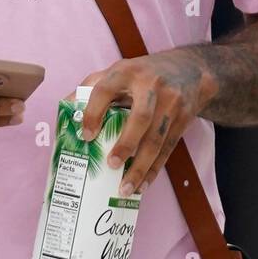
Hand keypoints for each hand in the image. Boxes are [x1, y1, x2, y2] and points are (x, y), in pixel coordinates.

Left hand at [67, 51, 215, 196]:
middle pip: (140, 117)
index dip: (93, 113)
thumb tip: (66, 111)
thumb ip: (92, 87)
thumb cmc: (144, 74)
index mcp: (126, 72)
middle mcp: (151, 85)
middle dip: (126, 144)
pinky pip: (168, 147)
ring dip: (141, 166)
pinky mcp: (184, 118)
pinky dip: (154, 169)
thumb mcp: (119, 70)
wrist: (191, 69)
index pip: (105, 90)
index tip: (85, 136)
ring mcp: (171, 102)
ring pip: (157, 138)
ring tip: (125, 188)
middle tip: (111, 165)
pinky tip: (142, 185)